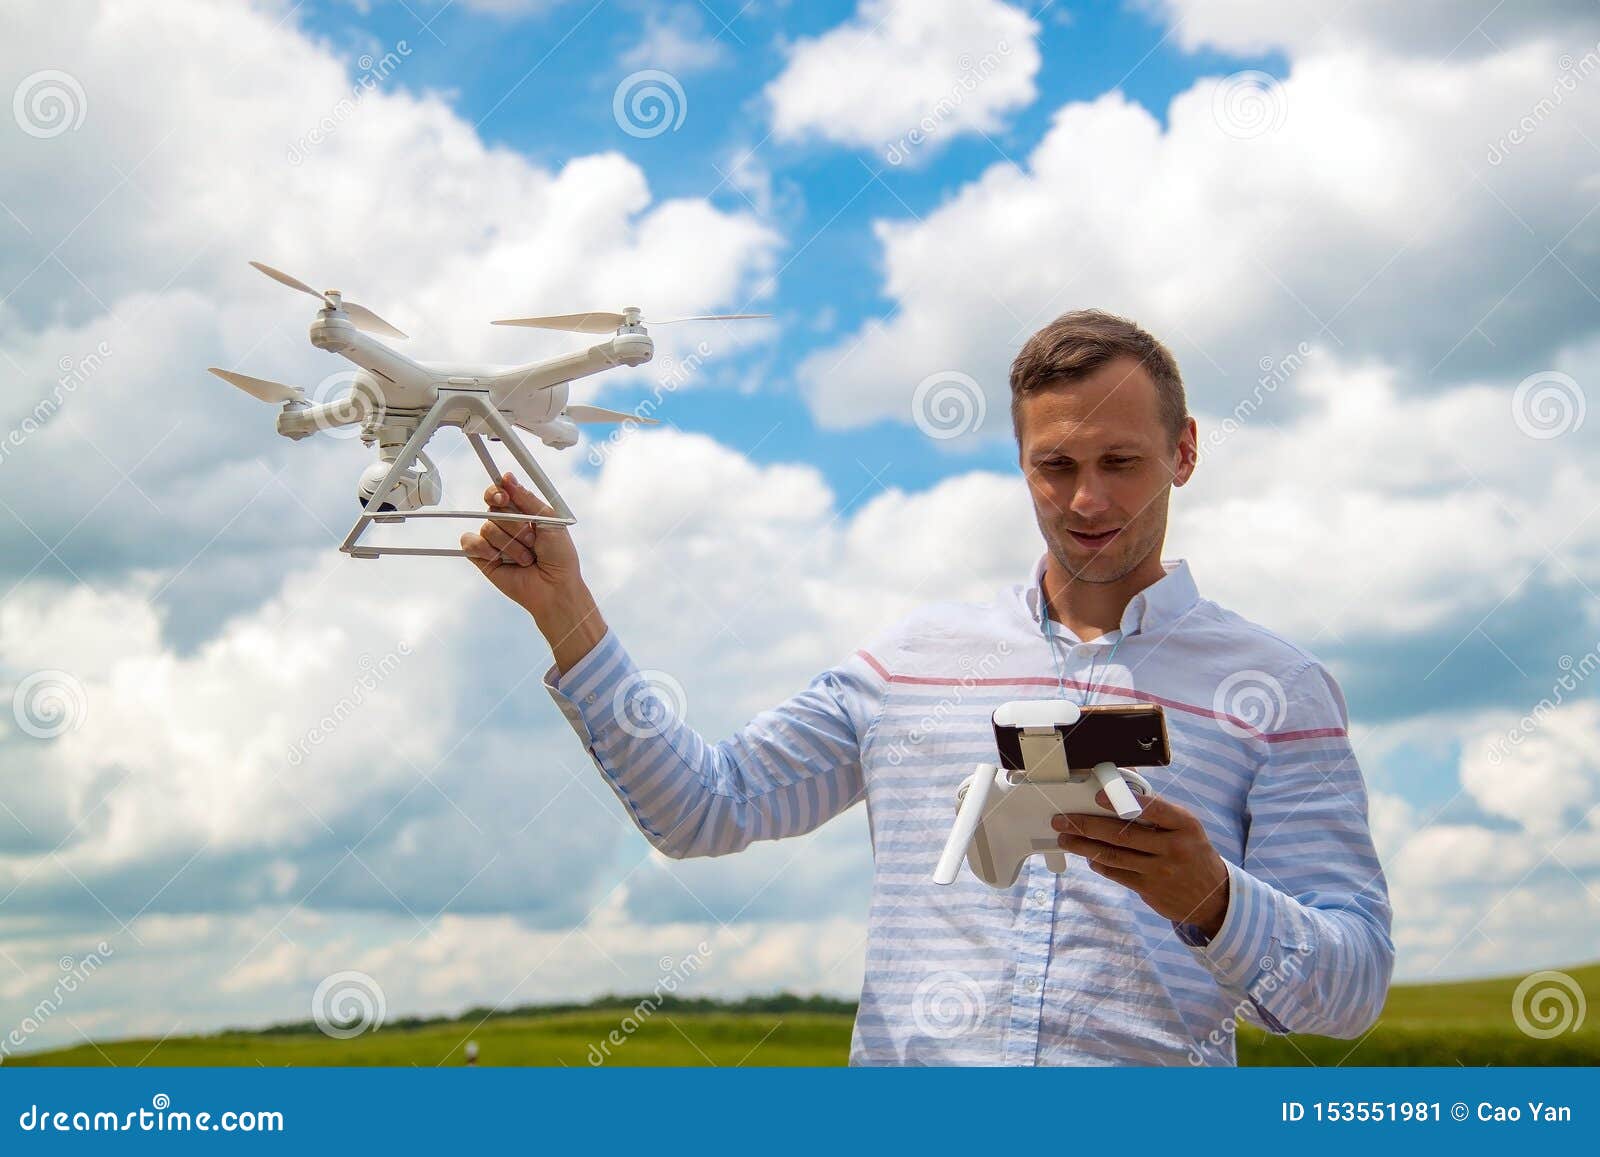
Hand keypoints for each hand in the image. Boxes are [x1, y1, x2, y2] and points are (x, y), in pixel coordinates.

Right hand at [460, 471, 606, 672]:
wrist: (555, 586)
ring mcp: (494, 541)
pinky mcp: (482, 558)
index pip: (500, 492)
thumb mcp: (550, 520)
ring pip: (487, 527)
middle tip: (532, 540)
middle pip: (494, 509)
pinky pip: (470, 542)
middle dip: (515, 525)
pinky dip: (483, 548)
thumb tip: (507, 478)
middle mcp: (506, 524)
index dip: (497, 491)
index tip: (504, 497)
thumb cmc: (559, 556)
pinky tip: (498, 558)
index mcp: (522, 512)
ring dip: (509, 544)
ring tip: (526, 558)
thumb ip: (527, 499)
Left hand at [1052, 790, 1230, 939]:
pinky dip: (1099, 863)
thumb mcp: (1186, 827)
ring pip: (1114, 856)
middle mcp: (1173, 847)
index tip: (1097, 797)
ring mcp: (1161, 871)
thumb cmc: (1192, 851)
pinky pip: (1117, 874)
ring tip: (1064, 838)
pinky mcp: (1150, 890)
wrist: (1213, 897)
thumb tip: (1120, 792)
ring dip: (1084, 846)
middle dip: (1087, 826)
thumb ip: (1158, 812)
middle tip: (1062, 820)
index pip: (1153, 809)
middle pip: (1122, 835)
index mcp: (1184, 824)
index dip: (1123, 802)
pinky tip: (1087, 856)